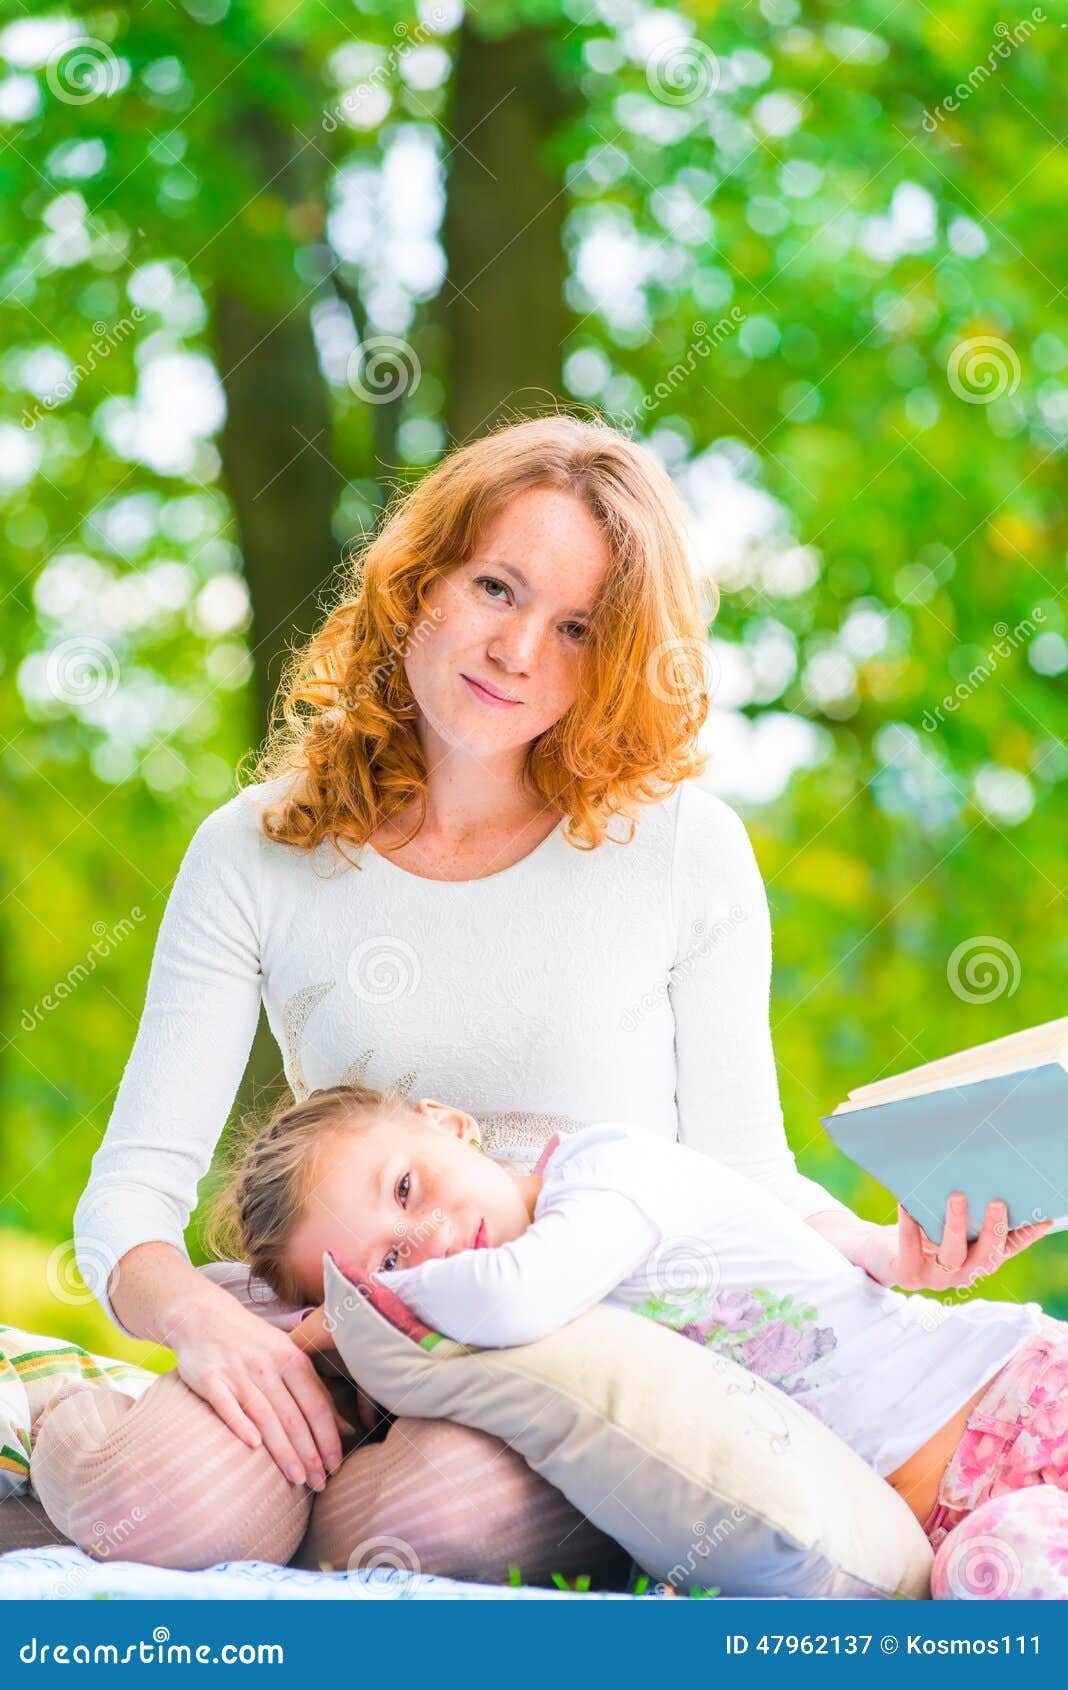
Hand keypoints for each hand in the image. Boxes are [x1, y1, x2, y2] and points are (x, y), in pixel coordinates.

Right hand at [171, 1293, 348, 1489]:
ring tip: (297, 1478)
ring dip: (283, 1450)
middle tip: (319, 1483)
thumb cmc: (253, 1342)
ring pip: (265, 1416)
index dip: (328, 1437)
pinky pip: (226, 1405)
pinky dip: (240, 1423)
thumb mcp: (289, 1356)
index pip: (316, 1404)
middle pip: (293, 1416)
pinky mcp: (209, 1378)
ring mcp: (237, 1372)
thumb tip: (346, 1429)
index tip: (335, 1466)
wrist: (204, 1316)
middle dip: (309, 1453)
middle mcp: (267, 1366)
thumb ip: (315, 1391)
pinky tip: (253, 1445)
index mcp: (291, 1359)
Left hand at [863, 1192, 1052, 1290]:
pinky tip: (908, 1204)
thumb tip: (993, 1183)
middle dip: (993, 1230)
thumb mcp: (949, 1225)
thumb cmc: (921, 1232)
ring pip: (952, 1255)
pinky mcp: (908, 1275)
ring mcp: (935, 1278)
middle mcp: (961, 1274)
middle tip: (996, 1202)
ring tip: (957, 1197)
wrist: (880, 1253)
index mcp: (976, 1261)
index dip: (1026, 1237)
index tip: (1042, 1218)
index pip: (1007, 1249)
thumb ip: (970, 1215)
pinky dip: (909, 1226)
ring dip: (956, 1226)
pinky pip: (910, 1249)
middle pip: (985, 1257)